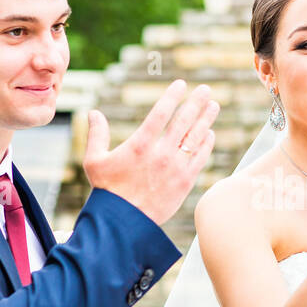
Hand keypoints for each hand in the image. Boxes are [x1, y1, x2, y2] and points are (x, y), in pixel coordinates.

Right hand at [82, 79, 219, 224]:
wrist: (124, 222)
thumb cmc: (107, 191)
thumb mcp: (94, 161)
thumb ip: (97, 134)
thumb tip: (93, 113)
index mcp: (140, 145)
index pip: (161, 112)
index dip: (172, 96)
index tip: (181, 84)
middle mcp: (161, 153)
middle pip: (184, 121)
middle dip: (196, 103)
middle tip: (205, 90)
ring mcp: (176, 168)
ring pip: (196, 138)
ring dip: (206, 120)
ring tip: (214, 106)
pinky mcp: (185, 182)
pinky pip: (200, 158)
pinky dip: (206, 144)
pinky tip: (209, 134)